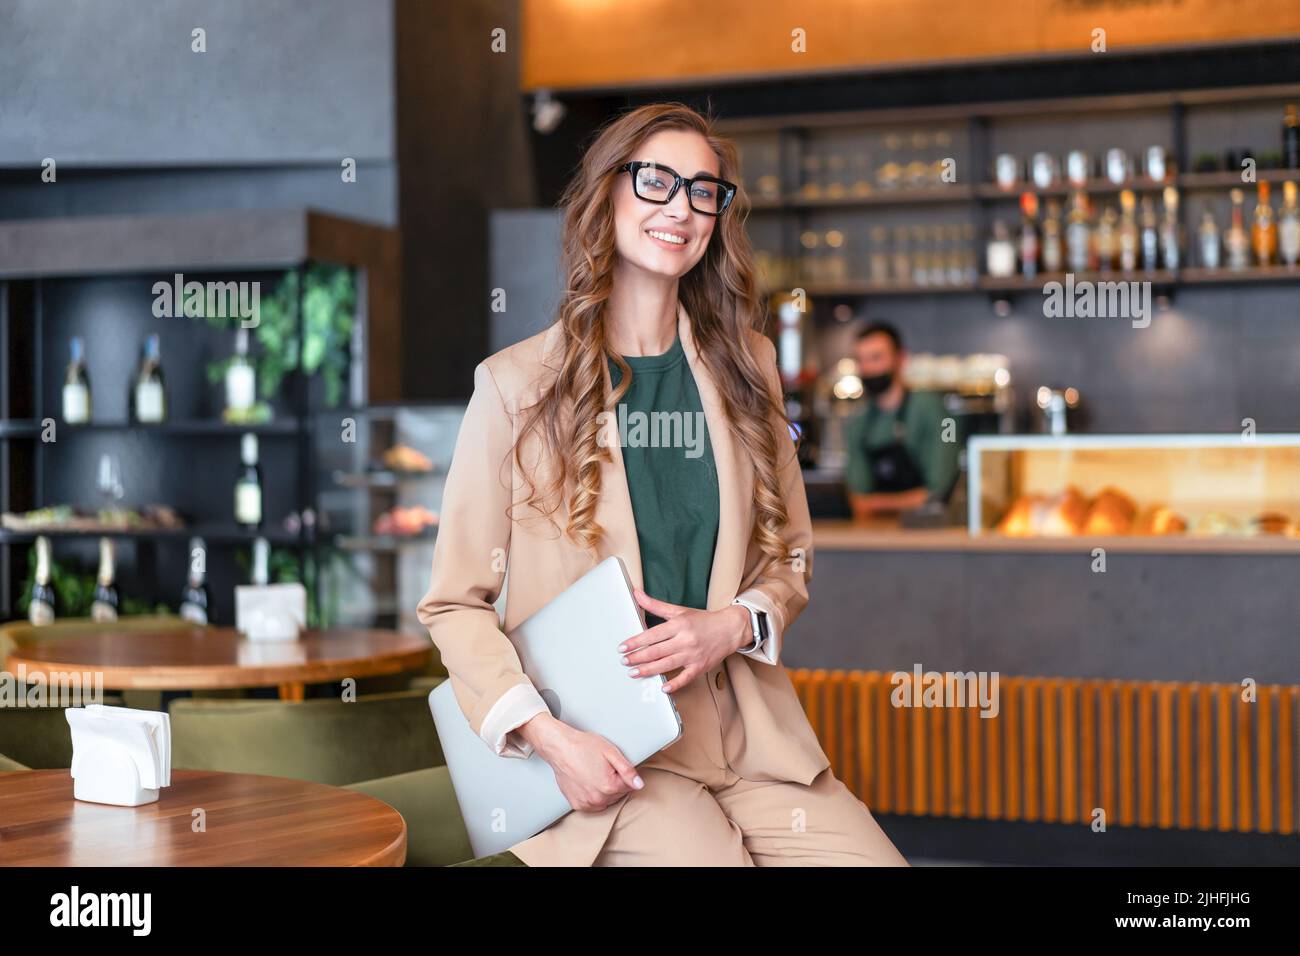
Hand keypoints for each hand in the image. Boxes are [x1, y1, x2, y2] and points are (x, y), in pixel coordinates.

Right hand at [516, 712, 644, 812]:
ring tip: (594, 773)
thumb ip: (628, 770)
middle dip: (615, 783)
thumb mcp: (611, 752)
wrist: (560, 748)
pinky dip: (593, 796)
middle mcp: (597, 799)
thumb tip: (639, 784)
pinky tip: (588, 782)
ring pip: (606, 801)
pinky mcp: (577, 805)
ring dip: (605, 791)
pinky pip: (592, 805)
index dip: (624, 774)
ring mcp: (586, 804)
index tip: (614, 765)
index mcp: (609, 786)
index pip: (629, 786)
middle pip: (617, 795)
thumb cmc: (583, 746)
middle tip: (603, 767)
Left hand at [620, 590, 751, 692]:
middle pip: (657, 651)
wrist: (730, 629)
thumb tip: (637, 593)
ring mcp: (693, 655)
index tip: (623, 647)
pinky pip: (686, 677)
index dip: (636, 642)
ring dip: (649, 670)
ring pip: (667, 664)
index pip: (652, 634)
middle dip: (638, 657)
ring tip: (634, 673)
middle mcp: (685, 640)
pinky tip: (664, 688)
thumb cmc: (703, 620)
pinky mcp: (700, 667)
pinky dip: (675, 684)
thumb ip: (656, 605)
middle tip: (624, 661)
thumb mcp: (679, 610)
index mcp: (679, 625)